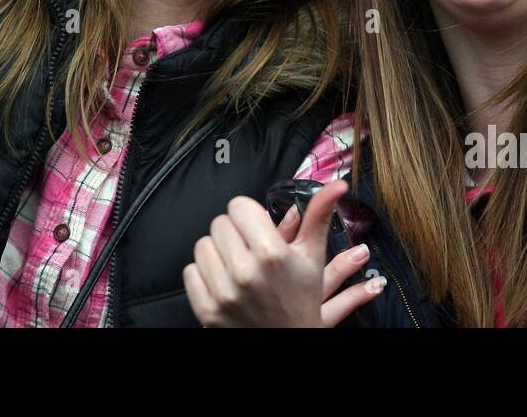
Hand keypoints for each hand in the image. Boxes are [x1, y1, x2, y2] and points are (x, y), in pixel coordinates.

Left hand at [183, 181, 385, 326]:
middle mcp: (246, 272)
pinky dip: (204, 275)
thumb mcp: (313, 256)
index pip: (239, 206)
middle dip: (234, 233)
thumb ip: (319, 215)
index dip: (249, 216)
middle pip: (219, 223)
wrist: (289, 342)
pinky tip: (225, 283)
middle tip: (250, 250)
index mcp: (272, 253)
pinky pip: (190, 271)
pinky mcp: (207, 310)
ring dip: (218, 253)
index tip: (259, 230)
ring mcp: (224, 293)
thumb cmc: (301, 298)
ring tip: (238, 266)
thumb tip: (337, 184)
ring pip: (202, 245)